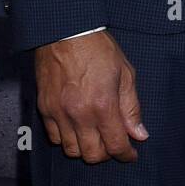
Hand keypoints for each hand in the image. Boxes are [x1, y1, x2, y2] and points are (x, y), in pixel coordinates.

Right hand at [34, 30, 147, 163]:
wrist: (66, 31)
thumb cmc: (98, 48)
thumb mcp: (125, 73)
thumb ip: (131, 107)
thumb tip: (139, 134)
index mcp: (103, 105)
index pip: (115, 145)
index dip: (126, 154)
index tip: (130, 153)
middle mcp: (80, 114)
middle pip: (92, 155)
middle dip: (106, 154)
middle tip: (112, 144)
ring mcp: (59, 113)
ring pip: (71, 150)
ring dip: (85, 148)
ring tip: (94, 136)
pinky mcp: (45, 108)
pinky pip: (54, 138)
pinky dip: (66, 138)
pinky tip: (76, 127)